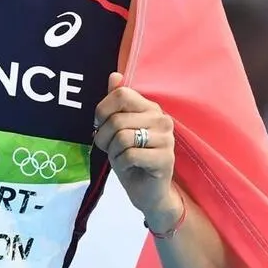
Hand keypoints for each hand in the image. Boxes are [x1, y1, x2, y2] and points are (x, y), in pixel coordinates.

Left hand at [93, 72, 178, 220]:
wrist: (148, 191)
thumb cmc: (131, 157)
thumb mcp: (118, 128)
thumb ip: (116, 102)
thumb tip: (114, 76)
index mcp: (149, 107)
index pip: (121, 94)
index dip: (102, 110)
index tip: (100, 125)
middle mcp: (161, 119)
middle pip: (117, 119)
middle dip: (104, 138)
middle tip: (110, 148)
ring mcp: (166, 139)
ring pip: (122, 137)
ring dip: (113, 152)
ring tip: (121, 158)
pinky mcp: (166, 159)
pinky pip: (129, 155)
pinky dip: (121, 164)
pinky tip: (130, 167)